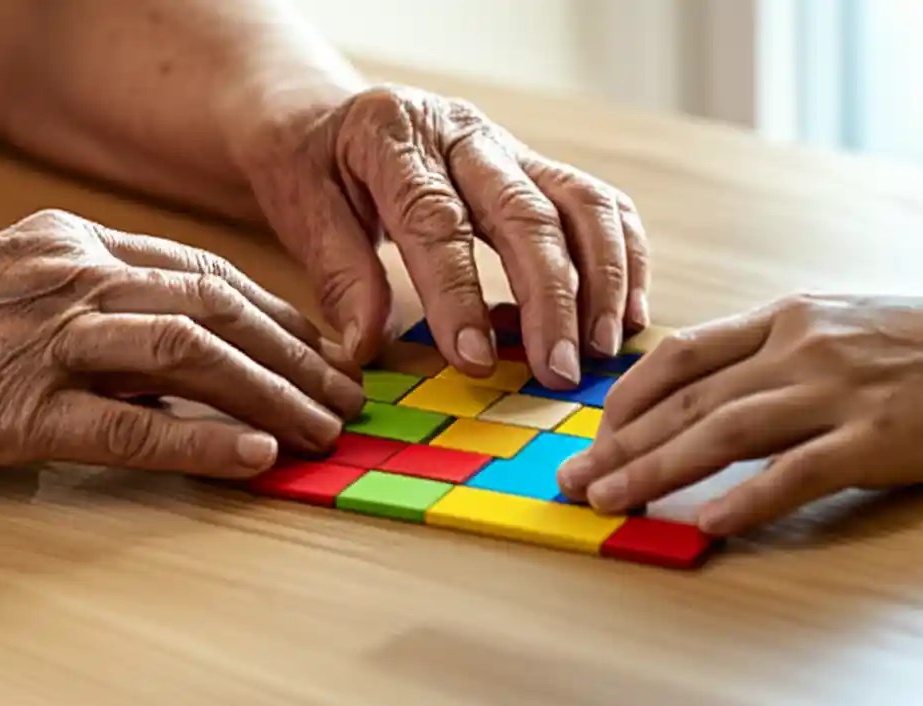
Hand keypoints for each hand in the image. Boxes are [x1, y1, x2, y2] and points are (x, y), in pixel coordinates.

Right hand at [0, 210, 363, 484]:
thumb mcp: (27, 282)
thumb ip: (110, 296)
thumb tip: (202, 336)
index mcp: (79, 242)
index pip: (207, 272)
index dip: (277, 314)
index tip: (322, 349)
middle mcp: (76, 277)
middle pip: (216, 307)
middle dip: (293, 355)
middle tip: (345, 398)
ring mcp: (50, 338)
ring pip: (190, 353)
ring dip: (269, 393)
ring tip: (322, 430)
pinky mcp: (22, 407)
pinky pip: (131, 423)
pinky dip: (202, 440)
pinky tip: (255, 457)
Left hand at [237, 84, 649, 388]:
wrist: (328, 119)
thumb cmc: (309, 166)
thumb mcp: (298, 207)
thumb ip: (337, 272)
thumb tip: (368, 347)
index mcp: (394, 135)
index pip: (437, 218)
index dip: (459, 293)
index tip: (476, 361)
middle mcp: (463, 133)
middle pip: (526, 211)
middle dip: (552, 295)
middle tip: (560, 368)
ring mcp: (508, 147)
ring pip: (580, 201)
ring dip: (602, 277)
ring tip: (602, 346)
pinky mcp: (536, 168)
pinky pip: (598, 203)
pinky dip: (621, 255)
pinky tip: (623, 312)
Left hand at [556, 292, 922, 534]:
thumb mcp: (832, 321)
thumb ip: (766, 348)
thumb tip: (699, 387)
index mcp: (782, 318)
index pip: (680, 356)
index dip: (626, 398)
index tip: (592, 434)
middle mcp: (798, 348)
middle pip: (687, 401)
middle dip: (619, 444)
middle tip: (573, 480)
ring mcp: (836, 392)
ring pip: (724, 432)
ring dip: (657, 470)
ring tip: (610, 501)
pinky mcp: (876, 437)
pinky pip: (798, 472)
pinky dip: (748, 499)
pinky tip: (707, 523)